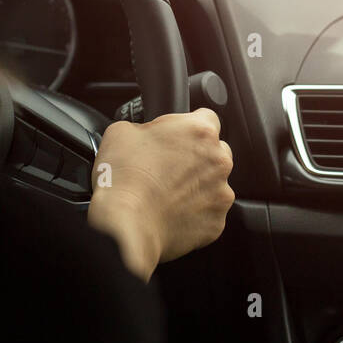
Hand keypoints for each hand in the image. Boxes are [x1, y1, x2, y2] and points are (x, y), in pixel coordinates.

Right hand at [86, 108, 234, 281]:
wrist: (125, 224)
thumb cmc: (123, 178)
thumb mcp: (122, 131)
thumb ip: (145, 127)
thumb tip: (145, 135)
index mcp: (199, 131)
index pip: (207, 118)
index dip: (188, 127)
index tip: (176, 138)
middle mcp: (218, 160)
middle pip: (216, 152)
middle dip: (197, 158)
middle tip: (169, 168)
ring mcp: (220, 193)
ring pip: (214, 184)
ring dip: (197, 186)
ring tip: (168, 194)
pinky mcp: (216, 222)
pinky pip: (209, 213)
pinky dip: (195, 214)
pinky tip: (172, 213)